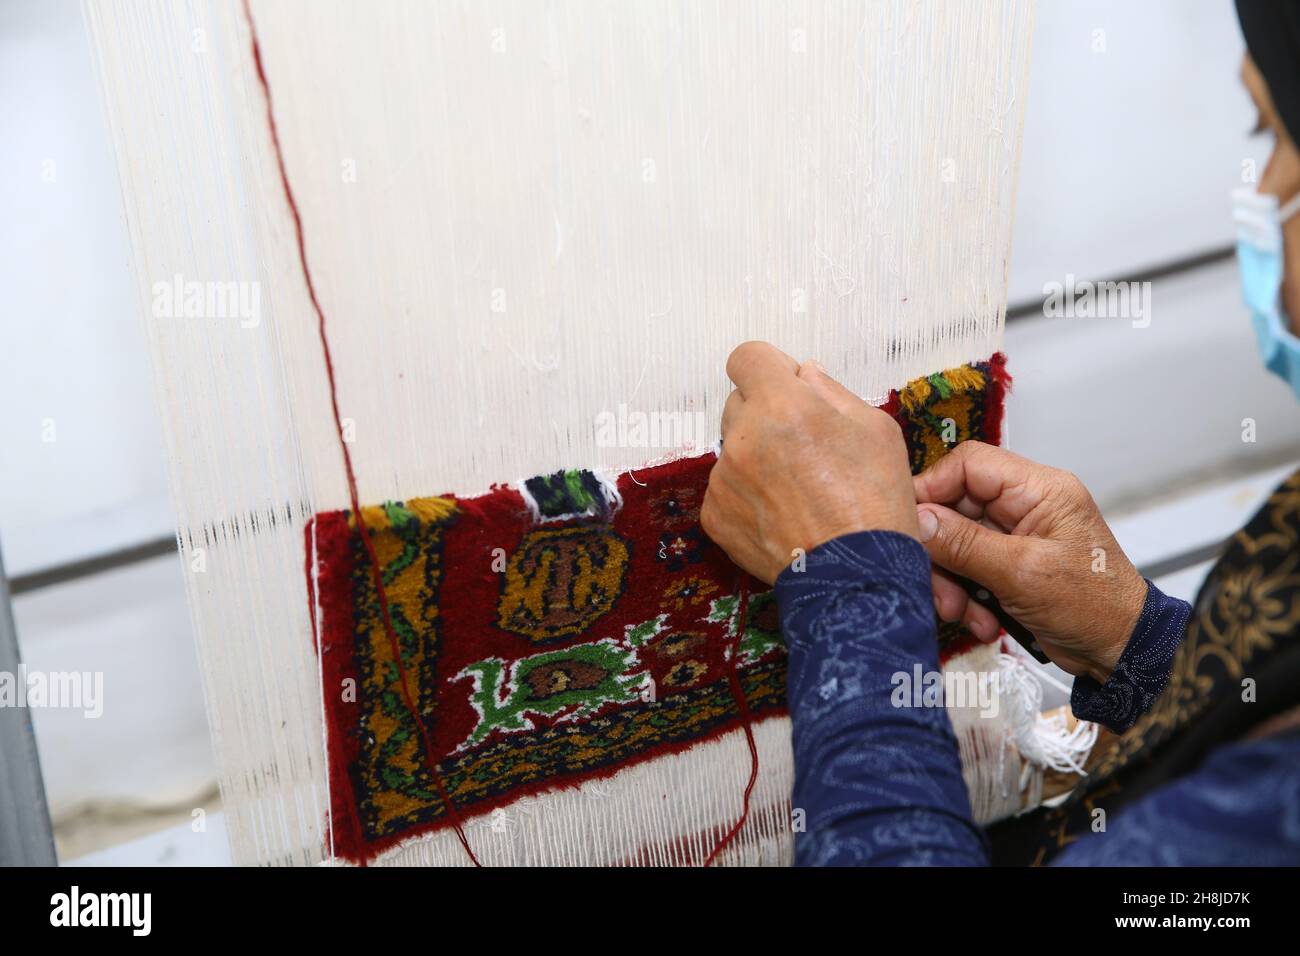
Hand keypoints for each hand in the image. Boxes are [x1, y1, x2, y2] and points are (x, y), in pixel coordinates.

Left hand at [701, 342, 919, 584]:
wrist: (857, 577)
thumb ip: (832, 392)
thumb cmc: (877, 503)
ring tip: (799, 491)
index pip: (747, 358)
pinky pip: (726, 490)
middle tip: (803, 447)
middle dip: (766, 415)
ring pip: (733, 450)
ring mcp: (724, 479)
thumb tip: (804, 374)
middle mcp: (743, 437)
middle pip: (739, 404)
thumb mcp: (877, 430)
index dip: (769, 368)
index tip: (787, 387)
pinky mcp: (715, 515)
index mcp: (782, 404)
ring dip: (757, 459)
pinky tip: (782, 515)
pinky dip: (747, 497)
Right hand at [913, 441, 1146, 682]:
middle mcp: (1026, 505)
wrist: (1120, 652)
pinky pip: (968, 568)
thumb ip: (965, 544)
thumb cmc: (1095, 607)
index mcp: (1040, 489)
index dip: (932, 488)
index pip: (969, 464)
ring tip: (963, 613)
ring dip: (951, 581)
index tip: (907, 521)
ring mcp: (1016, 536)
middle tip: (937, 588)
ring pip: (956, 542)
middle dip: (941, 551)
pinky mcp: (1008, 564)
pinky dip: (966, 595)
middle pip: (955, 507)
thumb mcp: (1022, 574)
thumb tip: (918, 519)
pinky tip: (981, 619)